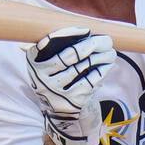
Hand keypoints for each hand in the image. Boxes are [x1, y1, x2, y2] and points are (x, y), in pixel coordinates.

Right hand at [23, 26, 116, 144]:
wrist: (61, 113)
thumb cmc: (59, 80)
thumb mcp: (48, 65)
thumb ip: (55, 47)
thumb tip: (80, 30)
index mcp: (34, 62)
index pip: (50, 42)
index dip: (68, 34)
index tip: (86, 30)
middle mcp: (42, 77)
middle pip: (70, 54)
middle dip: (91, 44)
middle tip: (106, 40)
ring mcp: (57, 90)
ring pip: (83, 67)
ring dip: (100, 56)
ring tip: (110, 51)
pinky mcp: (72, 100)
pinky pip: (90, 80)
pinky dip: (101, 70)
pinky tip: (108, 64)